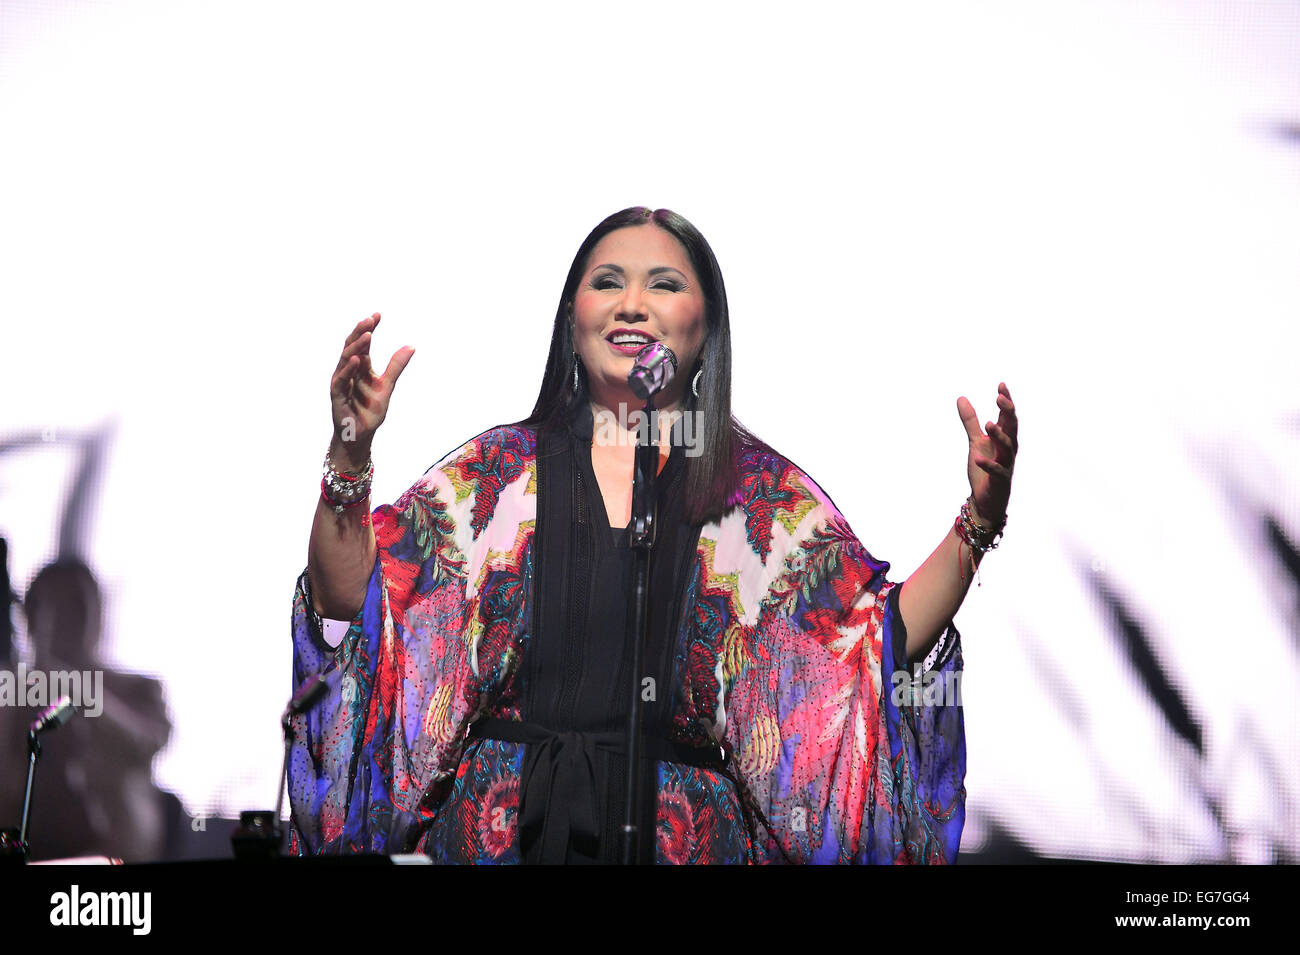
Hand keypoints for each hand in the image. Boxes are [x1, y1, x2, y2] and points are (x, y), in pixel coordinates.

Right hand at [329, 313, 414, 468]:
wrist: (360, 435)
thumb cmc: (370, 411)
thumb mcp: (387, 386)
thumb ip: (396, 366)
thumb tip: (411, 346)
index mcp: (360, 367)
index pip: (363, 344)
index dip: (369, 329)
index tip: (378, 315)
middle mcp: (349, 371)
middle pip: (352, 346)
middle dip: (361, 332)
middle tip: (370, 319)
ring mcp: (342, 382)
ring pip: (345, 359)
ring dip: (356, 346)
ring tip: (368, 333)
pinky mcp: (337, 395)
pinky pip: (342, 380)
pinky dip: (348, 369)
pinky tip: (356, 359)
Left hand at [957, 382, 1017, 526]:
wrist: (984, 500)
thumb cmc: (984, 469)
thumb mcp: (975, 442)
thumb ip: (971, 421)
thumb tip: (961, 397)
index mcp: (1003, 439)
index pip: (1008, 416)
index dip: (1006, 401)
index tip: (1001, 385)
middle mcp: (1008, 450)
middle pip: (1012, 428)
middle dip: (1008, 412)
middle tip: (999, 398)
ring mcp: (1006, 465)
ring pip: (1008, 448)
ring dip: (999, 435)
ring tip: (988, 424)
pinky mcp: (1001, 481)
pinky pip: (997, 471)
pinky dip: (988, 464)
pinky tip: (978, 458)